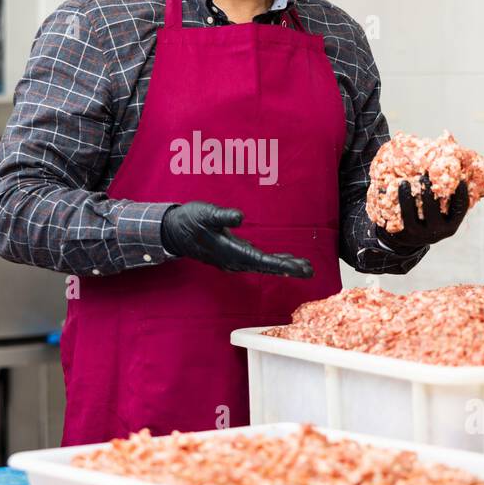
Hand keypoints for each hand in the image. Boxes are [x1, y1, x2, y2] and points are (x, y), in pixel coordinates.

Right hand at [161, 202, 312, 276]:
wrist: (174, 231)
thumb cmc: (190, 220)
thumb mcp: (205, 213)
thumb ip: (222, 215)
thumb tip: (240, 216)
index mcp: (229, 251)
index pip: (260, 260)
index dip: (280, 264)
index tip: (298, 267)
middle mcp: (234, 260)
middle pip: (265, 267)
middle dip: (288, 269)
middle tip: (309, 271)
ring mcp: (234, 259)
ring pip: (263, 265)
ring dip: (283, 266)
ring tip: (304, 267)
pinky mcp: (234, 254)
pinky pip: (258, 261)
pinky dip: (273, 261)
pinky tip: (286, 260)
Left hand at [379, 176, 483, 249]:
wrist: (409, 238)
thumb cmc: (435, 216)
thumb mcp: (450, 210)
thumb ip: (465, 195)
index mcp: (452, 224)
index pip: (460, 208)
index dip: (461, 193)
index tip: (460, 179)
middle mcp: (437, 232)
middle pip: (434, 209)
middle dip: (430, 191)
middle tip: (426, 174)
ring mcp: (420, 234)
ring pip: (414, 214)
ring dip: (409, 196)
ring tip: (405, 181)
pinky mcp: (404, 233)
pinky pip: (399, 216)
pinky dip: (398, 201)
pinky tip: (396, 188)